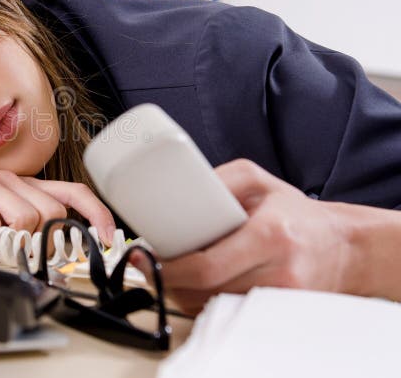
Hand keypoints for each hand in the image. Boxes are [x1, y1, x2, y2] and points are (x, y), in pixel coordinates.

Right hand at [0, 170, 116, 243]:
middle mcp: (8, 180)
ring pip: (27, 219)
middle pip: (53, 212)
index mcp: (21, 185)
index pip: (73, 193)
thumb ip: (23, 228)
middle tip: (29, 257)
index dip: (97, 214)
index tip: (108, 239)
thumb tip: (54, 254)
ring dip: (18, 243)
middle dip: (49, 243)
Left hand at [129, 159, 355, 314]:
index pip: (207, 266)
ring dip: (184, 294)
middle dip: (170, 282)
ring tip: (172, 274)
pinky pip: (230, 313)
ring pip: (214, 306)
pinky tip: (199, 286)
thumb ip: (223, 179)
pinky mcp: (280, 312)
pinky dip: (207, 302)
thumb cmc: (297, 214)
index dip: (170, 269)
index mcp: (269, 234)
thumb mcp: (260, 182)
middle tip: (150, 267)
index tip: (146, 260)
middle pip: (205, 291)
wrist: (344, 248)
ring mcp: (281, 297)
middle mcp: (278, 270)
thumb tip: (185, 190)